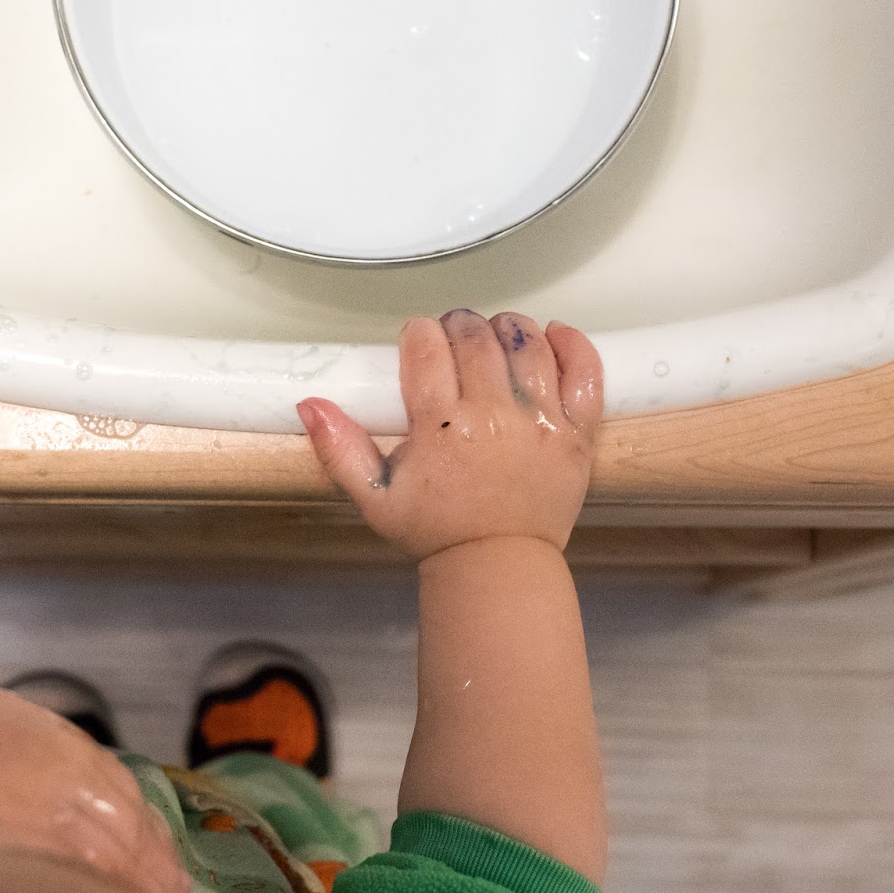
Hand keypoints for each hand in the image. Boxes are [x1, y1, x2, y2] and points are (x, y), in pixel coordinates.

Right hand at [298, 309, 602, 560]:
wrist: (496, 565)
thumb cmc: (434, 531)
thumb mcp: (374, 497)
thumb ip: (339, 449)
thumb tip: (309, 404)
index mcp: (440, 427)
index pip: (427, 347)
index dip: (419, 334)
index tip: (419, 342)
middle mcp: (492, 416)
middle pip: (475, 337)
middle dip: (458, 327)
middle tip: (453, 341)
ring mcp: (540, 421)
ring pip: (527, 342)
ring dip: (507, 327)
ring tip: (496, 336)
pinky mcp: (576, 433)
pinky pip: (584, 371)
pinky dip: (572, 344)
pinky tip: (553, 335)